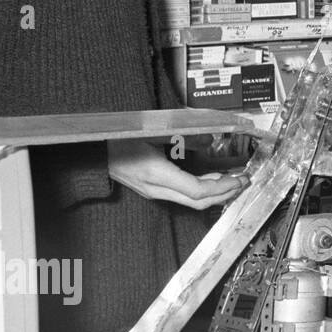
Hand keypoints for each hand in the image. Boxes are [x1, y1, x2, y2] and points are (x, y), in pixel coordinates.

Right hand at [107, 140, 248, 209]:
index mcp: (156, 173)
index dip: (223, 187)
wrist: (88, 149)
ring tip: (232, 181)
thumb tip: (209, 139)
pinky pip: (181, 195)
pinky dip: (200, 189)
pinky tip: (211, 179)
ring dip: (214, 193)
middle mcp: (155, 188)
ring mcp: (152, 191)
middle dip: (224, 193)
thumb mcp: (153, 130)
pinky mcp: (150, 189)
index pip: (198, 190)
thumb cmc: (117, 136)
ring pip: (190, 200)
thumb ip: (183, 135)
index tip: (240, 179)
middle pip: (197, 201)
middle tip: (243, 182)